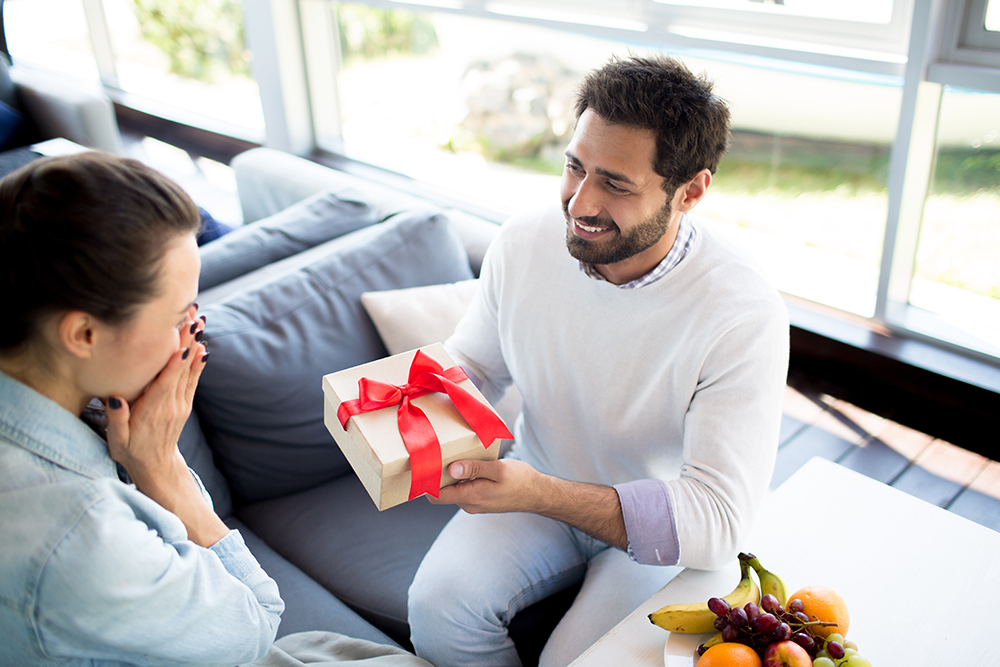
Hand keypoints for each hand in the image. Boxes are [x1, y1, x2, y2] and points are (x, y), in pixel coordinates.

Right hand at [105, 309, 206, 479]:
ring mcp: (181, 404)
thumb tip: (116, 398)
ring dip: (194, 344)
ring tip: (199, 321)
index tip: (183, 341)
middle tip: (193, 317)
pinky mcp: (184, 403)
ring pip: (189, 370)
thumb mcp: (116, 440)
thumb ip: (116, 419)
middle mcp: (171, 405)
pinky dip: (197, 361)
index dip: (175, 362)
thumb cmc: (130, 451)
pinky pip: (193, 379)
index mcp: (153, 411)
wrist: (155, 468)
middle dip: (187, 341)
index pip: (166, 382)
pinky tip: (201, 344)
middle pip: (181, 369)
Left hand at [432, 458, 628, 549]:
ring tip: (448, 454)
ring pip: (453, 489)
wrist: (539, 494)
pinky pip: (463, 488)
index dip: (425, 483)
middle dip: (436, 476)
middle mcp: (469, 503)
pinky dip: (460, 477)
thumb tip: (451, 469)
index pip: (436, 496)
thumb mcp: (498, 470)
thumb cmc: (521, 480)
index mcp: (471, 497)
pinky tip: (465, 462)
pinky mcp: (480, 498)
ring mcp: (475, 502)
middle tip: (433, 454)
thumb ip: (475, 468)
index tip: (421, 465)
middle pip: (442, 492)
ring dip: (449, 475)